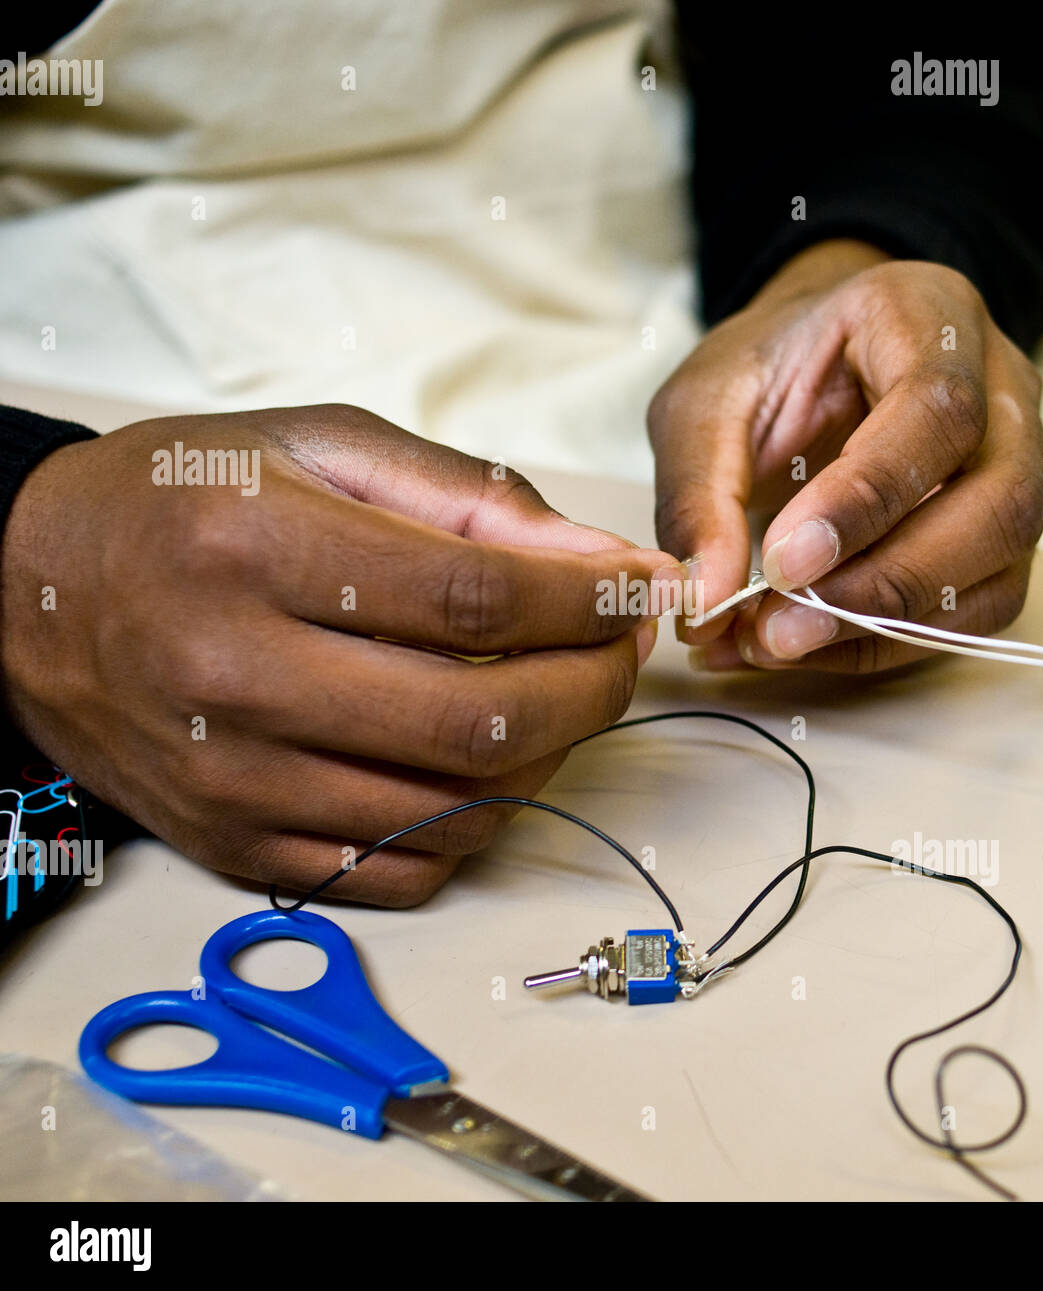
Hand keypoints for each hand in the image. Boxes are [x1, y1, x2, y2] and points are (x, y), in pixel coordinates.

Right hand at [1, 404, 677, 902]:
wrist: (27, 595)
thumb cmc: (183, 502)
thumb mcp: (321, 450)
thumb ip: (469, 499)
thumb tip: (600, 563)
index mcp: (254, 547)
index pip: (473, 595)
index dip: (588, 599)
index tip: (641, 587)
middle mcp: (237, 676)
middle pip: (478, 720)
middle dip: (591, 685)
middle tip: (619, 646)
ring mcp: (234, 782)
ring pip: (454, 810)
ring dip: (547, 757)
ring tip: (557, 693)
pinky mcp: (234, 848)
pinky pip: (399, 871)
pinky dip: (476, 824)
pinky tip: (483, 762)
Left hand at [650, 240, 1042, 671]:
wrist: (810, 363)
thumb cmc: (768, 369)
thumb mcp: (703, 406)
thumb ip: (698, 496)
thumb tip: (706, 601)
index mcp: (930, 318)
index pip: (936, 411)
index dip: (866, 498)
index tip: (784, 563)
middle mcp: (1000, 390)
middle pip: (998, 500)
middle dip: (884, 583)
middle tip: (778, 627)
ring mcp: (1018, 465)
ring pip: (1000, 566)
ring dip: (886, 625)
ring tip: (778, 642)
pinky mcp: (1000, 536)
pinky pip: (976, 610)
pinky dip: (891, 643)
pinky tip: (812, 647)